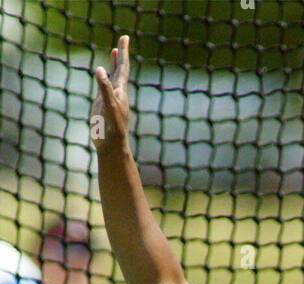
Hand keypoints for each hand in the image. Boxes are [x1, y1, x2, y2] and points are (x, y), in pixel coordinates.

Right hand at [92, 33, 130, 152]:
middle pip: (120, 70)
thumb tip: (99, 69)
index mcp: (120, 91)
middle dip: (120, 55)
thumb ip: (104, 88)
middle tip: (123, 40)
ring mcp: (109, 98)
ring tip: (115, 52)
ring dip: (113, 64)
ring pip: (113, 77)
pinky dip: (104, 78)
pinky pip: (104, 87)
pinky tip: (103, 75)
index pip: (122, 68)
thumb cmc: (111, 128)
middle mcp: (116, 93)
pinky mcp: (102, 105)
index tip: (125, 37)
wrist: (111, 146)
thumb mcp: (108, 106)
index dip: (123, 53)